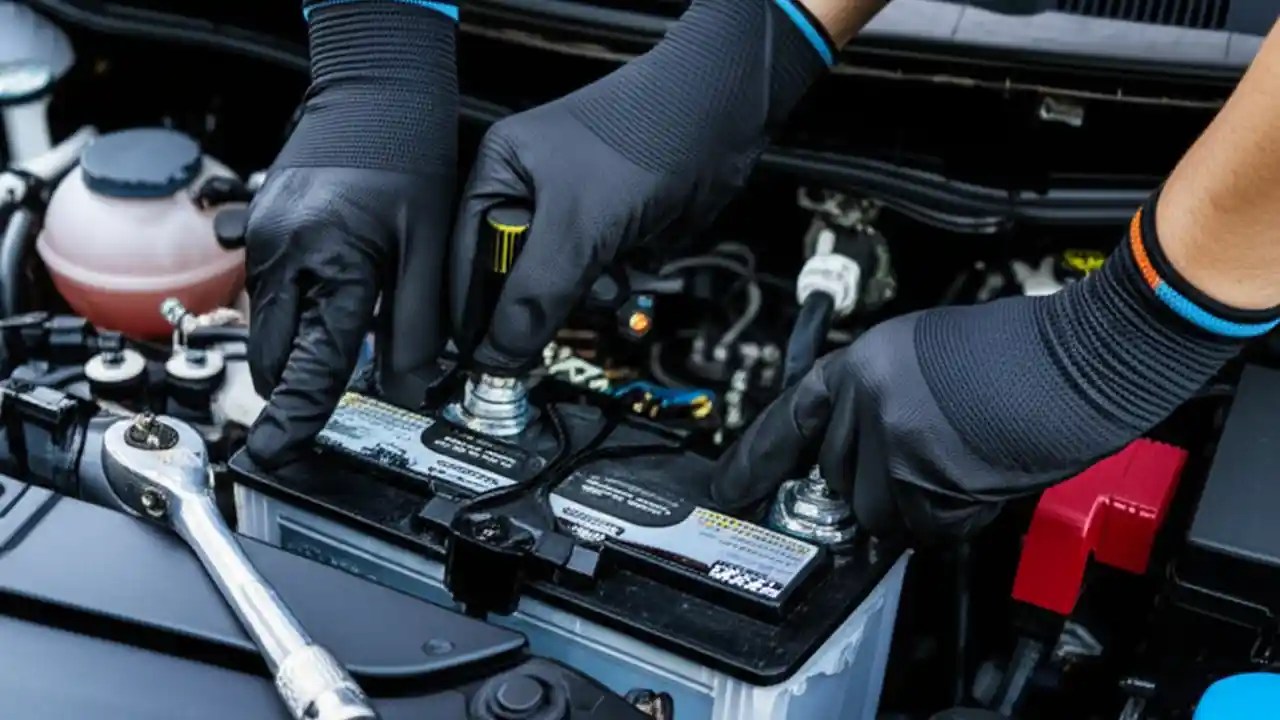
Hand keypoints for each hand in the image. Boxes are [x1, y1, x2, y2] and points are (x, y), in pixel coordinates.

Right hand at [245, 0, 457, 467]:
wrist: (375, 93)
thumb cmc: (408, 160)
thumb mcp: (432, 251)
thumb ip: (420, 329)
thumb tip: (411, 394)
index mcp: (328, 262)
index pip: (309, 364)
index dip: (295, 417)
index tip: (272, 457)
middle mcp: (282, 255)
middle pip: (275, 356)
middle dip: (306, 379)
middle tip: (345, 379)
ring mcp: (263, 241)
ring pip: (272, 327)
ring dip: (306, 341)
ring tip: (357, 311)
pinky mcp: (262, 231)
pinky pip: (274, 293)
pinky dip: (303, 308)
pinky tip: (343, 283)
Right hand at [450, 0, 834, 370]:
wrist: (721, 116)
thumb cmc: (641, 144)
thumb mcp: (578, 225)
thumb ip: (535, 294)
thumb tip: (497, 357)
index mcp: (498, 172)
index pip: (466, 255)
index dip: (473, 310)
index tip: (481, 362)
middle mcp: (527, 191)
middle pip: (512, 277)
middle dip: (539, 304)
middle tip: (548, 335)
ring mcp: (573, 212)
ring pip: (558, 285)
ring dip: (584, 299)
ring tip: (609, 287)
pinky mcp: (611, 230)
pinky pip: (596, 280)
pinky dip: (613, 290)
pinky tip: (630, 284)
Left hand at [713, 232, 1243, 539]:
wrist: (1078, 359)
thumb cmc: (1017, 353)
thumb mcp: (921, 358)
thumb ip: (875, 402)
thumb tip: (849, 453)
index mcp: (862, 363)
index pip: (787, 418)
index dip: (754, 459)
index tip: (729, 489)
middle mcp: (867, 400)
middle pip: (836, 477)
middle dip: (872, 483)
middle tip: (921, 466)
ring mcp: (895, 443)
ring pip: (875, 512)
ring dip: (912, 505)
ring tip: (957, 466)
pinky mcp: (928, 482)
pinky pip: (921, 529)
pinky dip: (950, 520)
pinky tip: (977, 480)